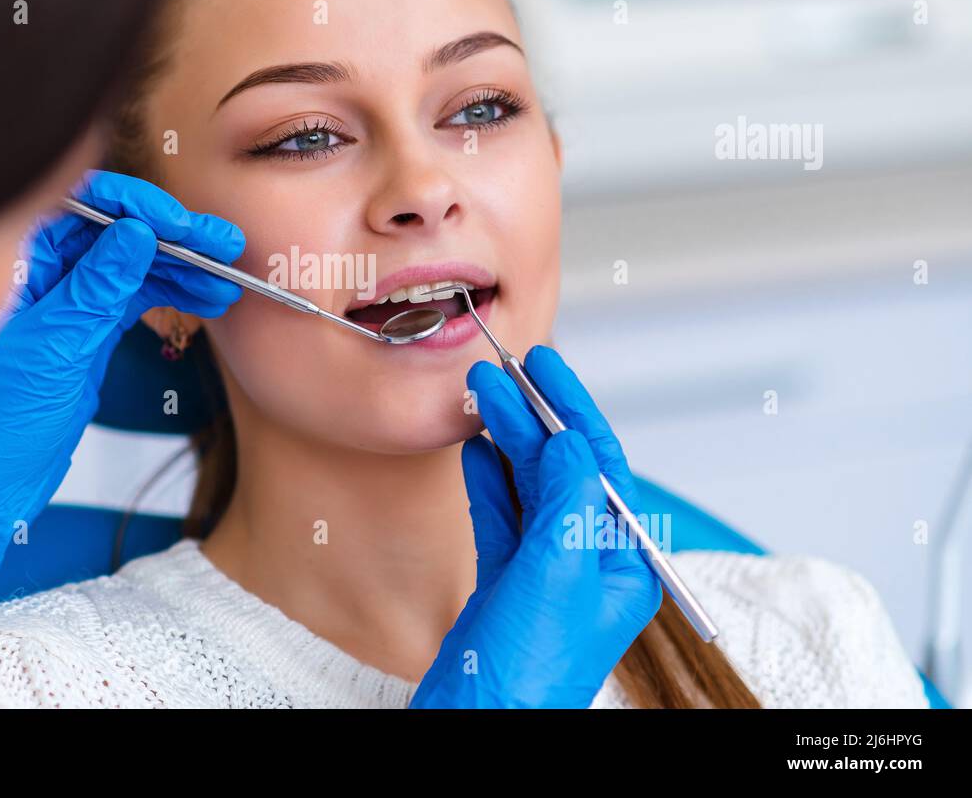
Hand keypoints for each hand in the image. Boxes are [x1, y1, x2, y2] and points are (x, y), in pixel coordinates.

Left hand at [0, 171, 243, 632]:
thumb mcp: (50, 350)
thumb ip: (94, 290)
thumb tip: (135, 233)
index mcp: (13, 266)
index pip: (79, 209)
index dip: (134, 208)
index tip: (179, 223)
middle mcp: (39, 276)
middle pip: (114, 234)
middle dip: (172, 237)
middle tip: (224, 244)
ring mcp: (65, 306)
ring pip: (132, 269)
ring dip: (181, 269)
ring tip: (227, 277)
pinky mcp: (86, 336)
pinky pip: (134, 302)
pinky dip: (170, 298)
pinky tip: (206, 298)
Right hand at [411, 346, 661, 707]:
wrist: (477, 725)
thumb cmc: (529, 672)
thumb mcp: (556, 575)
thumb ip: (566, 502)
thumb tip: (573, 442)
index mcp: (619, 565)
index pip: (601, 468)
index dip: (574, 411)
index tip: (547, 368)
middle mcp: (585, 564)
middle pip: (560, 471)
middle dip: (531, 419)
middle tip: (499, 375)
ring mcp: (542, 572)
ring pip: (527, 488)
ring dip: (504, 441)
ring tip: (480, 399)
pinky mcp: (504, 582)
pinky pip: (500, 516)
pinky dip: (486, 481)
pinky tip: (473, 450)